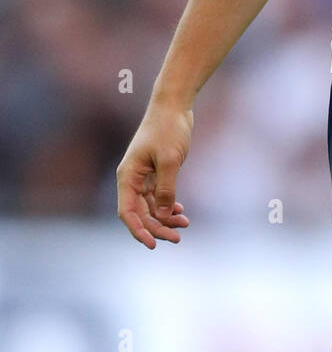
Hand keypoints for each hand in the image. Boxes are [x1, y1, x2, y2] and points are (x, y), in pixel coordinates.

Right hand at [117, 100, 193, 247]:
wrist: (174, 106)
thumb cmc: (168, 129)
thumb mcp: (169, 160)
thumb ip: (166, 189)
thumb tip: (163, 215)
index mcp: (128, 176)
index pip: (127, 212)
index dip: (138, 230)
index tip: (152, 245)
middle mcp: (132, 179)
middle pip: (140, 213)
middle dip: (157, 227)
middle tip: (177, 238)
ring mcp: (144, 176)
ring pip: (151, 206)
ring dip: (165, 217)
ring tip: (184, 224)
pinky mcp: (156, 173)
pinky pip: (158, 197)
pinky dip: (168, 205)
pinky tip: (180, 211)